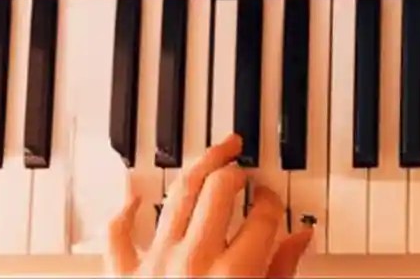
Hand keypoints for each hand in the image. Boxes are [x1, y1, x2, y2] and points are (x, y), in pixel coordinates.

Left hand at [105, 133, 313, 277]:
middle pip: (219, 190)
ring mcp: (156, 264)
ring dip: (198, 169)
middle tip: (243, 166)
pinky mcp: (125, 276)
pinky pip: (119, 234)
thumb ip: (282, 271)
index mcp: (236, 273)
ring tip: (213, 154)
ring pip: (178, 196)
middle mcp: (195, 261)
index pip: (263, 216)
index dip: (272, 200)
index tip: (271, 198)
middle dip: (236, 172)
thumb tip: (300, 239)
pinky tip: (135, 193)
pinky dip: (126, 210)